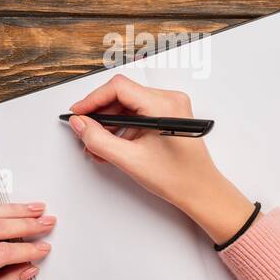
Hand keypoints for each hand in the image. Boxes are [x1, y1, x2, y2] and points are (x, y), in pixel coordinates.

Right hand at [67, 74, 253, 243]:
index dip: (93, 99)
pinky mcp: (169, 115)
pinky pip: (139, 113)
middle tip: (84, 133)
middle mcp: (170, 100)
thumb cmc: (177, 178)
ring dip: (110, 124)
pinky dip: (123, 128)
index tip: (78, 113)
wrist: (201, 191)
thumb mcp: (129, 160)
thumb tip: (80, 124)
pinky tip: (114, 146)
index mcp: (163, 105)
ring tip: (99, 147)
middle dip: (100, 115)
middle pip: (122, 95)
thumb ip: (98, 139)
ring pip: (128, 105)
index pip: (118, 88)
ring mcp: (171, 107)